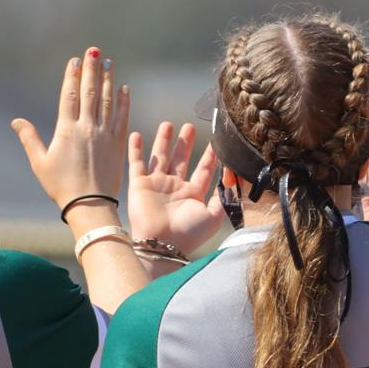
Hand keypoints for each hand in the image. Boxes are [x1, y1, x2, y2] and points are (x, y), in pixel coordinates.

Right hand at [13, 48, 130, 213]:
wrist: (90, 205)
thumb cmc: (61, 187)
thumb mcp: (40, 163)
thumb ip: (29, 138)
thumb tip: (16, 120)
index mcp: (66, 130)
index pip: (70, 95)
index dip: (72, 76)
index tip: (75, 60)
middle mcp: (87, 128)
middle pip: (90, 92)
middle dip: (92, 69)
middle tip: (94, 51)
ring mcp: (105, 135)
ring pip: (108, 101)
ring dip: (108, 80)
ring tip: (109, 63)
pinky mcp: (118, 144)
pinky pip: (122, 118)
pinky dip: (124, 102)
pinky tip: (125, 89)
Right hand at [127, 121, 224, 254]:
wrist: (161, 243)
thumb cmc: (189, 233)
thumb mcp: (214, 215)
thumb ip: (224, 197)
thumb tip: (233, 179)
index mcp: (192, 194)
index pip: (203, 170)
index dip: (209, 156)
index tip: (216, 142)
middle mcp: (174, 188)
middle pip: (181, 159)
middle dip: (186, 143)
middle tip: (190, 126)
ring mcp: (156, 185)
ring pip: (160, 157)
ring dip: (164, 141)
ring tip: (168, 124)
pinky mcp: (139, 185)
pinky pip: (136, 163)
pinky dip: (135, 149)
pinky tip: (136, 135)